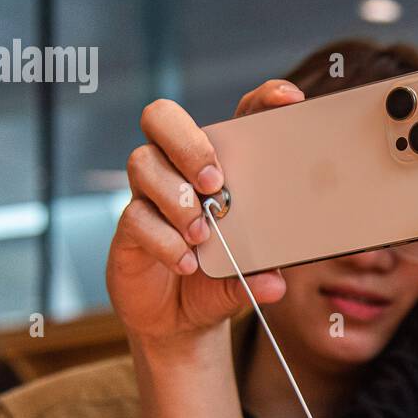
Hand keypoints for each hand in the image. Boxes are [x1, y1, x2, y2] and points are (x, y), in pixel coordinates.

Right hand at [106, 80, 305, 345]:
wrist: (180, 319)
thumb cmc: (219, 277)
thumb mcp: (248, 273)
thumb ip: (261, 272)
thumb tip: (274, 284)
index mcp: (220, 163)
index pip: (237, 114)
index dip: (262, 97)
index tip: (289, 100)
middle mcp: (178, 167)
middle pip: (163, 118)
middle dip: (189, 143)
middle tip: (214, 182)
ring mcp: (149, 194)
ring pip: (144, 162)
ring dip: (177, 198)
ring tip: (204, 234)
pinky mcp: (129, 227)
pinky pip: (136, 217)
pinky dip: (165, 241)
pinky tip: (188, 263)